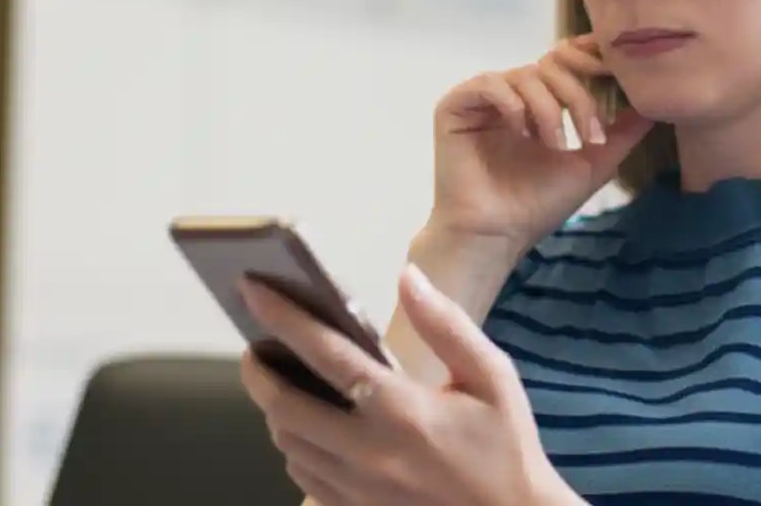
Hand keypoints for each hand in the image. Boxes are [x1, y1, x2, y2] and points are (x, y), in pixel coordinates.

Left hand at [238, 266, 583, 505]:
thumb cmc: (506, 446)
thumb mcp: (491, 376)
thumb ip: (446, 324)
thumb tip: (408, 277)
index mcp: (402, 410)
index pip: (325, 353)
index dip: (284, 316)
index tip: (255, 288)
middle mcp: (369, 452)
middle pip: (284, 406)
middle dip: (259, 371)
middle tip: (256, 348)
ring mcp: (356, 489)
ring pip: (287, 444)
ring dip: (274, 409)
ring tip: (281, 383)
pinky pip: (302, 476)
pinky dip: (294, 446)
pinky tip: (307, 428)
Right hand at [424, 34, 652, 258]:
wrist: (497, 236)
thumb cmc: (539, 205)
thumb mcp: (594, 163)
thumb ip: (623, 133)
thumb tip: (656, 105)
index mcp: (540, 102)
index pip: (566, 61)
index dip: (590, 58)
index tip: (615, 75)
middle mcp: (512, 94)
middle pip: (552, 64)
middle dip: (579, 95)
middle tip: (591, 134)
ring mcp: (483, 99)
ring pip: (526, 75)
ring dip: (550, 110)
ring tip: (556, 147)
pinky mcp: (456, 106)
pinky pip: (490, 83)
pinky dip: (513, 104)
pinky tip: (523, 133)